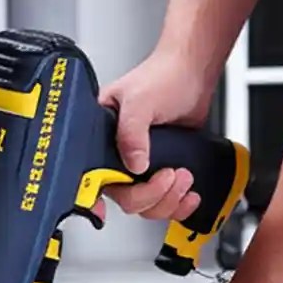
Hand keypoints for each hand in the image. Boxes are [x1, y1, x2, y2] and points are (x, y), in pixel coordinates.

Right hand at [97, 53, 213, 221]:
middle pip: (124, 198)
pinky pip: (165, 199)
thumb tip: (133, 165)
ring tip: (183, 178)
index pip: (90, 177)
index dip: (94, 197)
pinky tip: (188, 194)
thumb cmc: (161, 76)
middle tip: (169, 175)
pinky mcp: (162, 169)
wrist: (193, 73)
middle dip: (151, 194)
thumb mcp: (140, 101)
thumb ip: (132, 133)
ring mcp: (140, 164)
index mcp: (98, 138)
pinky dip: (179, 203)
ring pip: (146, 204)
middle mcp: (116, 155)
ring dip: (169, 199)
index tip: (103, 208)